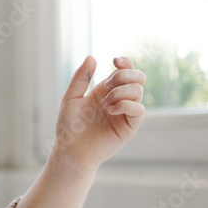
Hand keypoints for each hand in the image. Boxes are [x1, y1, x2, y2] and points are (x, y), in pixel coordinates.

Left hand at [52, 56, 144, 171]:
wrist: (70, 150)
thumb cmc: (69, 126)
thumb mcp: (71, 97)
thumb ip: (81, 78)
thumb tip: (92, 57)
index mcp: (106, 91)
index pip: (125, 71)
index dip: (125, 62)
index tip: (114, 60)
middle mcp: (119, 99)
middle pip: (138, 78)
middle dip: (125, 75)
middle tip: (107, 85)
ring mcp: (125, 113)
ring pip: (138, 91)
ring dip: (121, 91)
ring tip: (104, 103)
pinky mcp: (129, 127)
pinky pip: (139, 110)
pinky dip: (126, 104)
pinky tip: (110, 110)